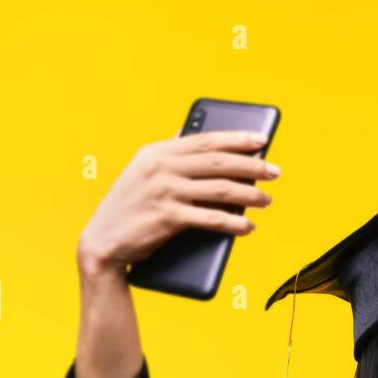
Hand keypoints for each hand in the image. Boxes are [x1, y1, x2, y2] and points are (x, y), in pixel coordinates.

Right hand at [77, 129, 280, 276]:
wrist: (102, 242)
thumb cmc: (128, 208)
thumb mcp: (143, 172)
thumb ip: (167, 154)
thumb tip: (191, 135)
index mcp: (157, 152)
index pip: (206, 140)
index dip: (237, 139)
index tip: (262, 140)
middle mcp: (161, 167)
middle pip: (218, 162)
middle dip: (252, 166)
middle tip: (275, 171)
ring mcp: (164, 192)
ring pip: (219, 189)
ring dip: (249, 196)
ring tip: (266, 200)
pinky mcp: (167, 218)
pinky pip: (210, 218)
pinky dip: (234, 223)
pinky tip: (248, 227)